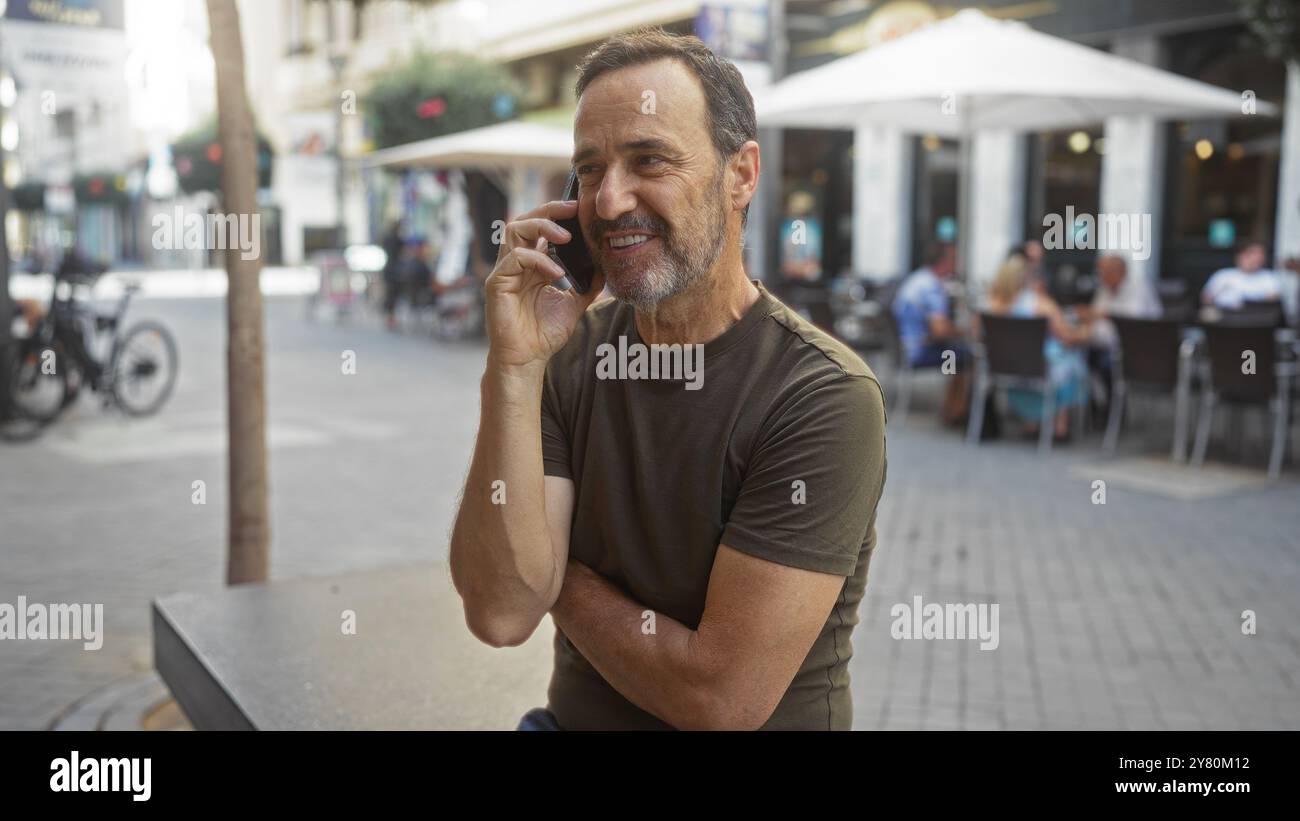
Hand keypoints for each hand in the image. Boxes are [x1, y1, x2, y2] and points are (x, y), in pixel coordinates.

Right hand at [484, 200, 606, 372]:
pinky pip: (515, 258)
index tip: (578, 209)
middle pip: (524, 220)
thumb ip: (588, 285)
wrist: (528, 359)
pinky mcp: (496, 283)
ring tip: (565, 237)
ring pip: (514, 230)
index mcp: (532, 265)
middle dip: (548, 211)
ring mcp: (505, 271)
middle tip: (572, 210)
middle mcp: (516, 263)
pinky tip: (557, 273)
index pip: (539, 228)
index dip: (556, 214)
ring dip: (541, 227)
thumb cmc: (544, 334)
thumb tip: (606, 267)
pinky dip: (539, 260)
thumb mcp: (575, 304)